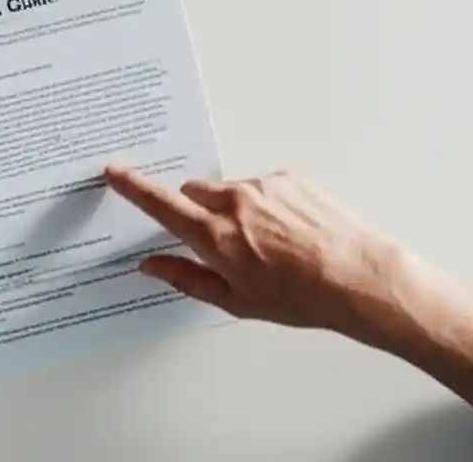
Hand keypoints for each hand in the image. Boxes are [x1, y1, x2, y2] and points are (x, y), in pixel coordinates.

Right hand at [104, 165, 397, 333]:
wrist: (358, 277)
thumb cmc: (302, 298)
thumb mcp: (236, 301)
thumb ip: (186, 278)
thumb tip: (152, 266)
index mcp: (215, 237)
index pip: (161, 204)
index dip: (132, 186)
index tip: (113, 171)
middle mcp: (234, 204)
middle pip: (193, 193)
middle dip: (195, 211)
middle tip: (219, 241)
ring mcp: (263, 186)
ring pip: (228, 190)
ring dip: (234, 210)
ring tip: (267, 243)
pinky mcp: (288, 178)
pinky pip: (260, 185)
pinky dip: (264, 204)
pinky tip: (287, 231)